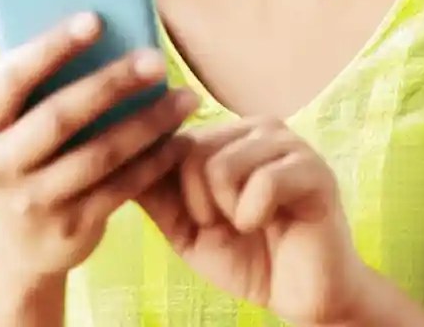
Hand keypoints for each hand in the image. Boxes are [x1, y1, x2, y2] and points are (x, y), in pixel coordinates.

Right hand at [0, 11, 200, 288]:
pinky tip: (180, 138)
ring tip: (186, 97)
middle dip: (112, 84)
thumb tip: (94, 24)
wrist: (11, 249)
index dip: (52, 47)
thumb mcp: (7, 127)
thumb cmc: (20, 158)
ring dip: (148, 122)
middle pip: (61, 117)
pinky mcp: (70, 230)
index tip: (95, 19)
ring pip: (100, 155)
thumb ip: (34, 87)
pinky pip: (122, 188)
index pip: (12, 78)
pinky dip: (155, 161)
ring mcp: (33, 203)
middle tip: (156, 58)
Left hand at [136, 117, 373, 325]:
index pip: (172, 140)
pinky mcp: (314, 170)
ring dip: (227, 213)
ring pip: (222, 166)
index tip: (198, 218)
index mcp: (228, 135)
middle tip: (228, 226)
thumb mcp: (185, 227)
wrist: (301, 295)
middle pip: (192, 152)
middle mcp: (258, 128)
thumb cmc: (246, 257)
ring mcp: (289, 144)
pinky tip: (269, 225)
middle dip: (198, 204)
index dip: (172, 189)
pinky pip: (263, 184)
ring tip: (248, 224)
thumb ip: (155, 191)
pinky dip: (254, 217)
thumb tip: (109, 158)